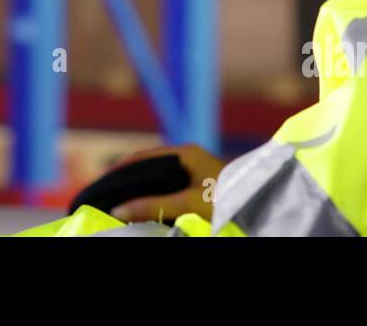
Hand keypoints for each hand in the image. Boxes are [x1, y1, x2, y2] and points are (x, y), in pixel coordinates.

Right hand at [106, 143, 225, 223]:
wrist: (263, 207)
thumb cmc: (228, 198)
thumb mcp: (188, 203)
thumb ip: (154, 205)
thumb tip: (118, 210)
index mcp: (186, 153)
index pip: (144, 156)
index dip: (122, 169)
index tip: (103, 182)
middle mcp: (190, 160)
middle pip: (151, 169)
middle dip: (131, 183)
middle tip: (109, 198)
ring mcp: (197, 175)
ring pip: (162, 183)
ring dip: (145, 195)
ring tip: (124, 207)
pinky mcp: (203, 190)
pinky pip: (173, 193)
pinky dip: (158, 201)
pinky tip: (149, 213)